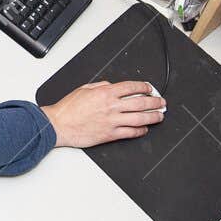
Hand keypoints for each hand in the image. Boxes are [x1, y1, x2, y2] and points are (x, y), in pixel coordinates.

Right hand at [42, 80, 164, 147]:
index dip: (144, 87)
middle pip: (140, 102)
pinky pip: (130, 133)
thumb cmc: (68, 108)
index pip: (131, 87)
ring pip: (139, 118)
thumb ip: (101, 86)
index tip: (149, 88)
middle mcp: (111, 106)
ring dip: (153, 117)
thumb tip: (112, 86)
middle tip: (161, 102)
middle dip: (154, 102)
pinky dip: (140, 131)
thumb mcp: (84, 89)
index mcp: (105, 93)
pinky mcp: (110, 134)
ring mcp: (112, 121)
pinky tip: (144, 129)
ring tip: (159, 116)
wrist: (59, 125)